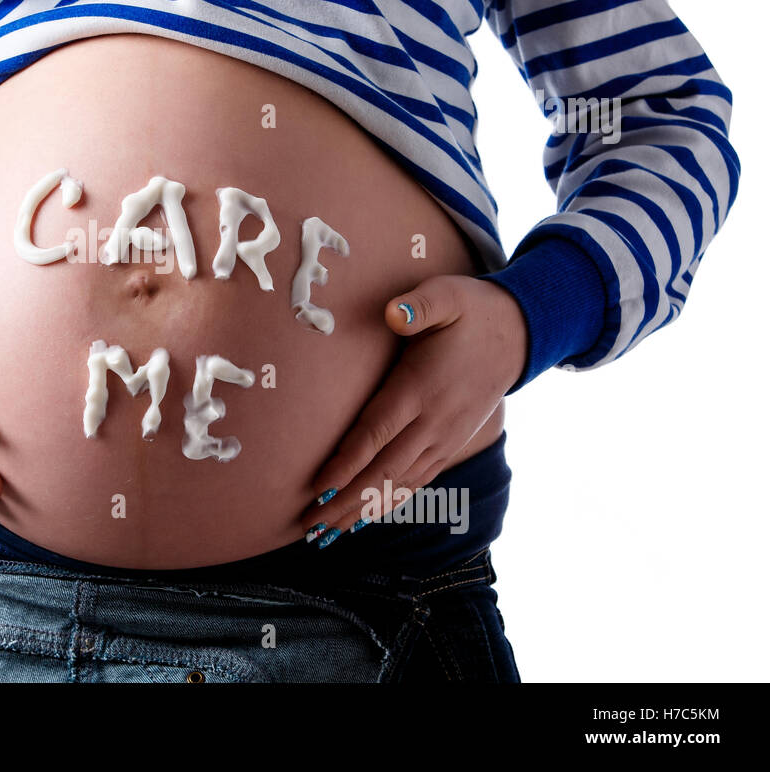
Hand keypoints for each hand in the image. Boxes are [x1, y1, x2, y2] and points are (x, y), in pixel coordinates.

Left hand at [300, 274, 526, 540]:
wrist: (519, 334)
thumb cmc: (471, 311)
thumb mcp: (448, 295)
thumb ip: (420, 305)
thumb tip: (393, 314)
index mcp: (421, 388)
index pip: (377, 432)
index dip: (347, 462)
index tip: (318, 487)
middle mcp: (433, 421)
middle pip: (383, 469)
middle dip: (345, 500)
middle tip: (309, 526)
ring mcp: (445, 437)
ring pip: (400, 482)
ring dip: (363, 509)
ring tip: (329, 533)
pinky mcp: (451, 442)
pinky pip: (418, 480)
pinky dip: (390, 501)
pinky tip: (366, 517)